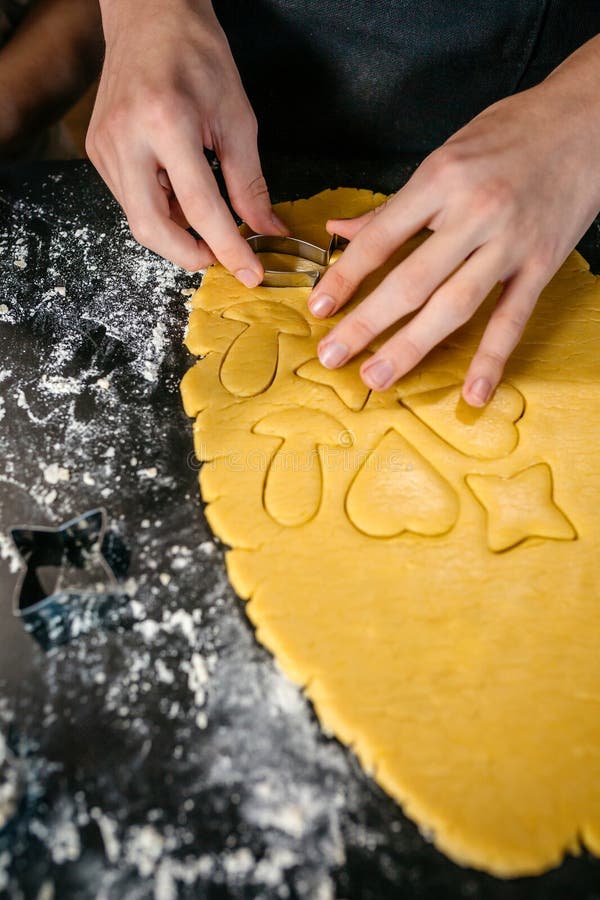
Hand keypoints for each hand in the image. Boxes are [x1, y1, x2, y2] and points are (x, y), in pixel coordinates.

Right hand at [87, 0, 286, 281]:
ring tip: (205, 214)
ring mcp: (105, 147)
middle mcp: (126, 139)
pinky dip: (161, 211)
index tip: (250, 273)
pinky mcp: (97, 151)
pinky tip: (180, 193)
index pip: (201, 208)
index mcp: (166, 124)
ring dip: (177, 232)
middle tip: (222, 256)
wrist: (149, 17)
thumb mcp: (237, 118)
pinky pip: (130, 201)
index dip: (228, 248)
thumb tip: (267, 230)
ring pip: (140, 220)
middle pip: (154, 229)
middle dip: (191, 255)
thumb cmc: (197, 56)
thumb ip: (250, 183)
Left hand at [310, 44, 599, 405]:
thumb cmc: (510, 134)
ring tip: (377, 377)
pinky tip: (472, 394)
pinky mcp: (542, 264)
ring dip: (411, 347)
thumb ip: (394, 206)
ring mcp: (510, 242)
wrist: (586, 119)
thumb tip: (340, 232)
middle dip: (366, 323)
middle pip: (411, 280)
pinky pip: (512, 318)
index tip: (318, 307)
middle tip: (332, 356)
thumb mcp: (445, 155)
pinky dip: (491, 359)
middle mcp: (473, 212)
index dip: (345, 276)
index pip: (381, 238)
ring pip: (454, 305)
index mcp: (440, 179)